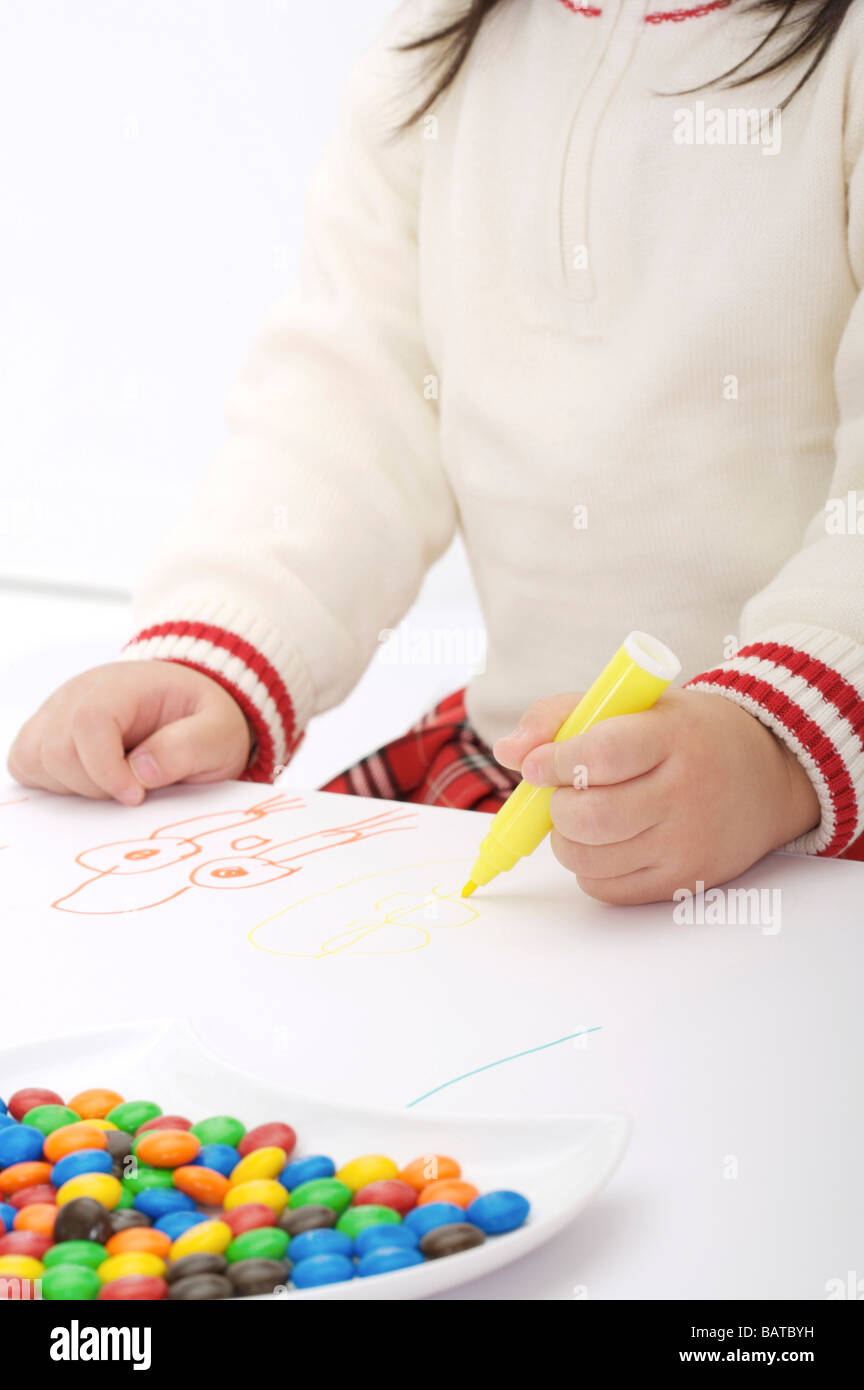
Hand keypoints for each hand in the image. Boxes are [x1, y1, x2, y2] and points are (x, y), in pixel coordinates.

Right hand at [8, 661, 252, 803]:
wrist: (189, 706)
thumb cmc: (204, 720)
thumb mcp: (220, 733)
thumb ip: (190, 747)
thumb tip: (141, 770)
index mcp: (124, 685)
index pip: (89, 722)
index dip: (106, 770)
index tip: (137, 795)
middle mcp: (79, 692)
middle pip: (55, 749)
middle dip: (94, 786)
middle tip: (134, 790)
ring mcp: (56, 710)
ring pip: (33, 759)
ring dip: (73, 786)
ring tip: (114, 780)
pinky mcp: (44, 731)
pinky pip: (24, 763)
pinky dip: (51, 782)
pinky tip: (90, 780)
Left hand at [494, 689, 820, 904]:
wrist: (767, 776)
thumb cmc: (684, 735)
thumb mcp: (631, 705)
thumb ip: (560, 717)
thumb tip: (508, 753)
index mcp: (673, 736)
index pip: (603, 754)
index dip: (556, 761)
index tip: (538, 765)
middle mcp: (686, 792)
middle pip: (591, 817)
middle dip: (557, 807)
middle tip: (563, 794)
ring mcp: (687, 842)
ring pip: (590, 858)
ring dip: (566, 839)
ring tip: (582, 817)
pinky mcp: (685, 881)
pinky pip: (606, 889)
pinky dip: (588, 867)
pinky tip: (606, 842)